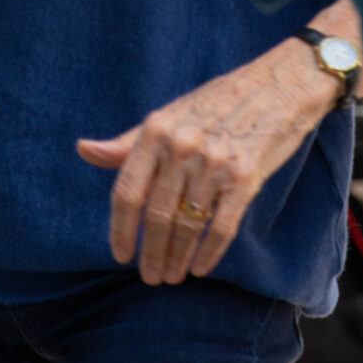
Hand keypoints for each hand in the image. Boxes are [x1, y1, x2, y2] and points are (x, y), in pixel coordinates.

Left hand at [77, 39, 341, 286]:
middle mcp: (181, 146)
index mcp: (156, 130)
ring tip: (171, 275)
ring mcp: (214, 163)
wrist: (278, 86)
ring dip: (177, 258)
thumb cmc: (217, 103)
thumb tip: (84, 150)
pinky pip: (222, 226)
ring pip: (187, 225)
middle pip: (156, 215)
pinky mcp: (245, 177)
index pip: (127, 191)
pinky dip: (209, 253)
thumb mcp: (169, 115)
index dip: (120, 229)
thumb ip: (129, 142)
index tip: (120, 255)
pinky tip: (200, 267)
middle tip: (149, 276)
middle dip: (150, 253)